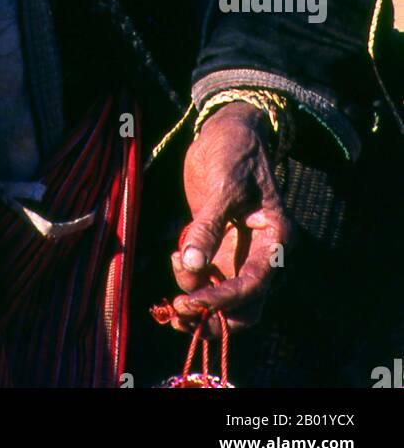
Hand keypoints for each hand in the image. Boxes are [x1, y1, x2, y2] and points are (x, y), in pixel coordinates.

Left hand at [170, 101, 291, 338]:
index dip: (223, 299)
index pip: (253, 284)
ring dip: (199, 307)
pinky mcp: (220, 250)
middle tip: (178, 310)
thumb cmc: (234, 153)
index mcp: (275, 240)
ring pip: (227, 302)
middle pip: (246, 307)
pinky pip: (209, 282)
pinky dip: (192, 286)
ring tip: (171, 298)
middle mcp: (262, 255)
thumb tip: (192, 264)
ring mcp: (240, 255)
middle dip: (213, 315)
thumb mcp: (223, 186)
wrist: (228, 132)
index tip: (191, 301)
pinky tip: (174, 263)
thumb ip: (208, 226)